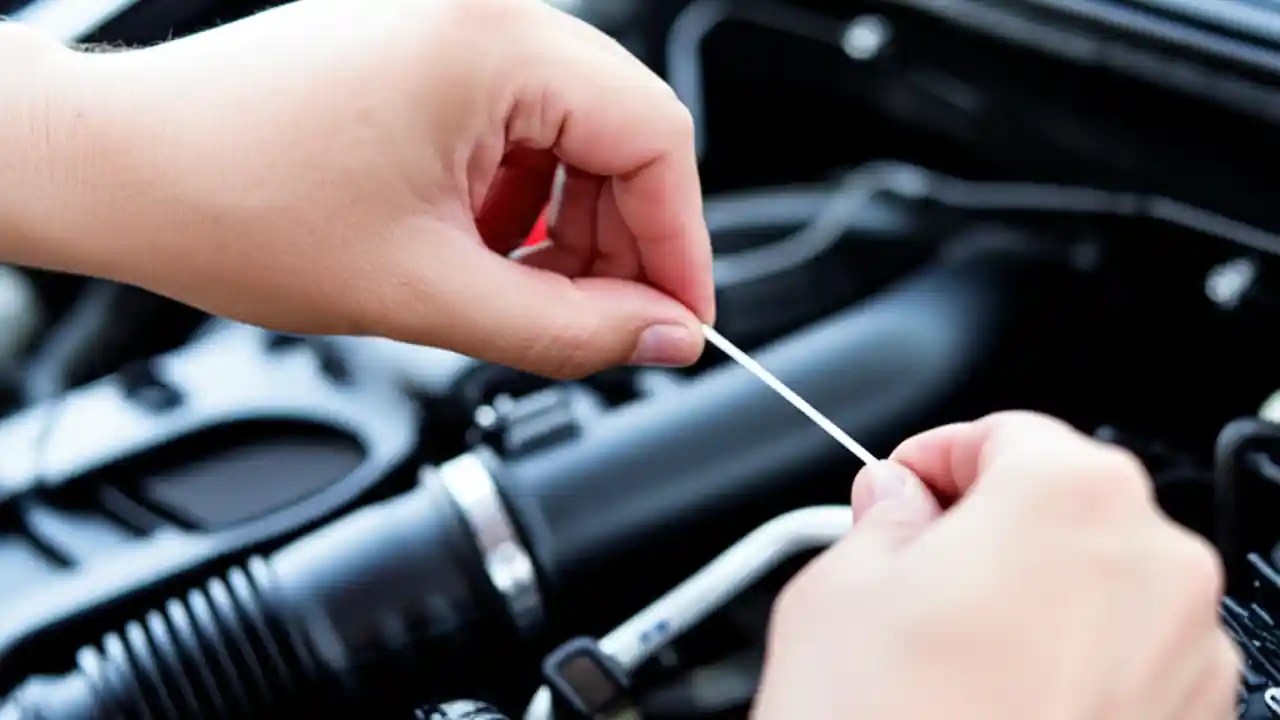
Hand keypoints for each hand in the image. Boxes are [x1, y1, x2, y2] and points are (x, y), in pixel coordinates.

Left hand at [2, 0, 712, 378]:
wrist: (122, 167)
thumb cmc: (231, 201)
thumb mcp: (426, 293)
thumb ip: (566, 330)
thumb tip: (657, 338)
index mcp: (494, 42)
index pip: (656, 139)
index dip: (681, 247)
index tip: (679, 322)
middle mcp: (483, 10)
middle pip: (622, 133)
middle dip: (623, 243)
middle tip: (607, 327)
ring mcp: (453, 20)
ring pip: (573, 132)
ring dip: (568, 225)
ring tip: (524, 294)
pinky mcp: (426, 44)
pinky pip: (518, 121)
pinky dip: (520, 197)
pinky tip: (484, 249)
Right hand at [754, 412, 1241, 719]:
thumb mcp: (838, 587)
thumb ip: (879, 516)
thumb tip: (897, 502)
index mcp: (1071, 497)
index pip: (1001, 432)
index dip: (933, 459)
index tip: (899, 489)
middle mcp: (1156, 567)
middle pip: (1059, 501)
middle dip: (984, 523)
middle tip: (911, 567)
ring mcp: (1187, 654)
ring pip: (1096, 579)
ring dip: (1029, 590)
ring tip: (948, 649)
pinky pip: (1124, 652)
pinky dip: (1068, 654)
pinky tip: (993, 694)